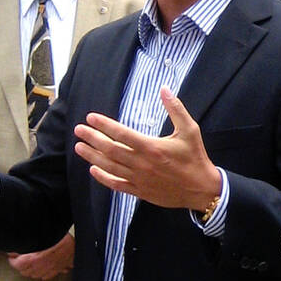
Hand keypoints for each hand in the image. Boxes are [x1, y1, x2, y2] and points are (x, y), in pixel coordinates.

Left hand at [7, 233, 74, 279]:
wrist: (75, 243)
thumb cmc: (59, 238)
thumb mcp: (39, 238)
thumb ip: (24, 245)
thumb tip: (13, 250)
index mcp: (33, 259)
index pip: (16, 264)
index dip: (12, 259)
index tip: (12, 255)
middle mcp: (40, 268)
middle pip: (24, 271)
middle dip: (20, 265)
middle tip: (18, 258)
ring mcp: (49, 271)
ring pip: (34, 275)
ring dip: (30, 269)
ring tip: (28, 262)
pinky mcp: (57, 271)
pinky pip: (45, 276)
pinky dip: (41, 272)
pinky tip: (41, 267)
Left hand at [73, 87, 220, 211]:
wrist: (201, 189)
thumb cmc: (195, 158)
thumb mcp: (190, 130)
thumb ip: (175, 109)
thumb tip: (165, 89)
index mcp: (152, 147)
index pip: (121, 134)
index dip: (104, 125)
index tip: (91, 118)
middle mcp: (142, 164)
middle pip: (110, 150)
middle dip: (92, 139)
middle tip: (79, 130)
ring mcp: (139, 179)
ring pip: (110, 167)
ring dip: (92, 156)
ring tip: (79, 147)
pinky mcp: (140, 191)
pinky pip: (117, 184)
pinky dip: (104, 178)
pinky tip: (93, 170)